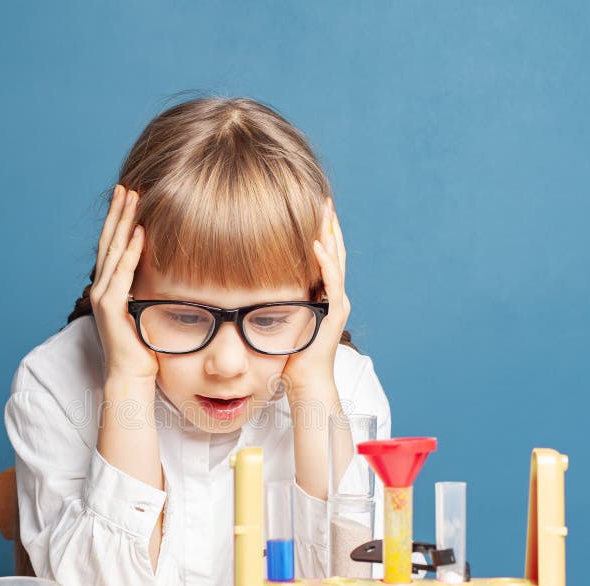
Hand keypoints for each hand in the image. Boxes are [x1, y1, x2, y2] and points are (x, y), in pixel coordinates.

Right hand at [90, 185, 158, 382]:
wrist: (130, 377)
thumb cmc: (142, 349)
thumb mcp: (146, 311)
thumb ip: (148, 292)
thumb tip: (168, 276)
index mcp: (109, 288)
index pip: (113, 247)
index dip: (120, 221)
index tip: (129, 197)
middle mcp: (101, 289)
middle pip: (109, 241)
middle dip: (118, 212)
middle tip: (125, 185)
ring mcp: (103, 297)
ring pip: (113, 251)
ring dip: (123, 222)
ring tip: (131, 197)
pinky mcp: (110, 308)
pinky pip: (122, 273)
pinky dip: (130, 252)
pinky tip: (139, 232)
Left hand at [281, 196, 350, 397]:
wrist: (305, 382)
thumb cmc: (290, 356)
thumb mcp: (282, 318)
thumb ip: (277, 299)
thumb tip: (253, 284)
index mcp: (324, 295)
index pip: (326, 257)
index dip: (321, 232)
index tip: (313, 209)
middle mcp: (335, 296)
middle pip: (335, 252)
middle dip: (330, 225)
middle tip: (324, 199)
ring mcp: (336, 304)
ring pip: (337, 262)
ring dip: (331, 235)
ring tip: (325, 211)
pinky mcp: (333, 314)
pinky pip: (332, 282)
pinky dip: (325, 261)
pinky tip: (317, 243)